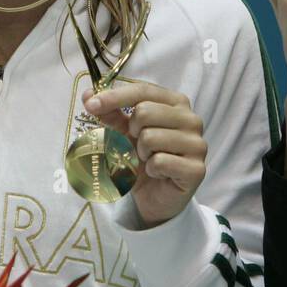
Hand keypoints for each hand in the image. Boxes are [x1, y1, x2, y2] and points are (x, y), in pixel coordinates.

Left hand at [83, 82, 205, 226]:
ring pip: (150, 137)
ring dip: (140, 153)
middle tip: (137, 145)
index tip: (90, 105)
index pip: (143, 91)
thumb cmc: (143, 159)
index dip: (115, 96)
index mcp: (176, 103)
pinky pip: (159, 162)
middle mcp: (192, 119)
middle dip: (131, 132)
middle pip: (145, 112)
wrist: (156, 196)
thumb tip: (88, 95)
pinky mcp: (196, 169)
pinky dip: (150, 169)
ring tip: (149, 160)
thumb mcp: (124, 132)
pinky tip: (158, 174)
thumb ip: (111, 113)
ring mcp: (198, 144)